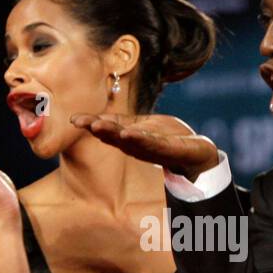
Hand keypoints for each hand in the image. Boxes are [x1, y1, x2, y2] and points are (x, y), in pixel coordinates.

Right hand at [69, 112, 218, 179]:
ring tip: (98, 126)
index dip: (91, 123)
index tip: (74, 119)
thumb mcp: (142, 126)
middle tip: (81, 122)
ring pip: (128, 141)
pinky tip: (127, 133)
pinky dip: (138, 139)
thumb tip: (97, 119)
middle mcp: (135, 145)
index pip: (107, 129)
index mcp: (128, 138)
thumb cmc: (169, 138)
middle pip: (113, 136)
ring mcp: (150, 148)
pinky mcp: (166, 149)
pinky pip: (150, 143)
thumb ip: (122, 124)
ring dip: (112, 134)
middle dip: (97, 128)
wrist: (197, 153)